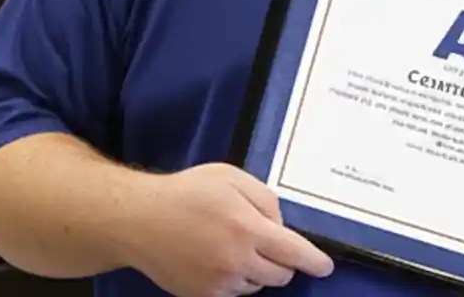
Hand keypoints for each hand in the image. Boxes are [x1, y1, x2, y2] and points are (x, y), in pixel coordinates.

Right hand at [124, 163, 334, 295]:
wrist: (139, 220)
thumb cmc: (187, 193)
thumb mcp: (232, 177)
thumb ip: (265, 199)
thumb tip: (279, 225)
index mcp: (246, 228)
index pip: (294, 253)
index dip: (315, 261)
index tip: (325, 266)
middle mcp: (236, 261)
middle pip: (281, 274)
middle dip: (282, 261)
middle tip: (266, 241)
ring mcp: (219, 284)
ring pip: (257, 285)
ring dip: (257, 270)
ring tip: (232, 245)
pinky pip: (234, 294)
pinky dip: (235, 280)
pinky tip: (218, 259)